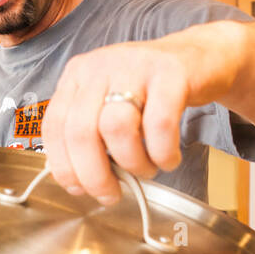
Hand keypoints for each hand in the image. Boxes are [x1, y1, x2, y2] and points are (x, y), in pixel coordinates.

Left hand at [41, 23, 241, 202]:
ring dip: (131, 163)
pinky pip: (160, 123)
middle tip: (111, 194)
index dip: (64, 166)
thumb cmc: (150, 92)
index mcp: (77, 75)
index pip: (54, 126)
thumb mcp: (109, 105)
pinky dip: (162, 152)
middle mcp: (100, 66)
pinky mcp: (170, 72)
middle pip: (80, 131)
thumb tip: (79, 182)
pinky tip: (168, 160)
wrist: (200, 58)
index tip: (79, 189)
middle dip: (94, 175)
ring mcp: (135, 65)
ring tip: (146, 170)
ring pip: (116, 127)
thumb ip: (90, 136)